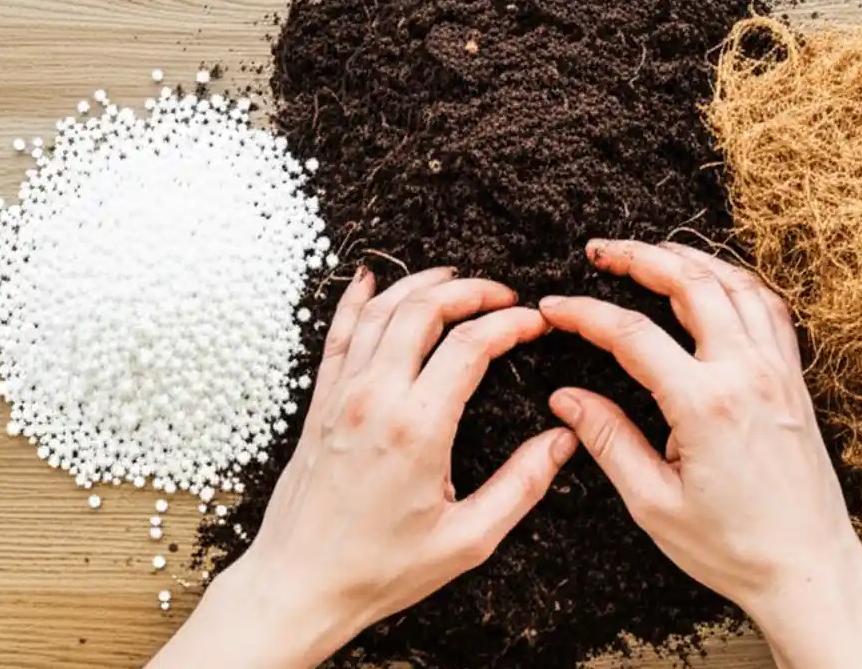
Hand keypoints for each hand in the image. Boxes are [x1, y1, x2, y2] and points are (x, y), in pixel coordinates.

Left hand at [150, 266, 576, 668]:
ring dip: (420, 283)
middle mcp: (375, 398)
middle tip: (503, 295)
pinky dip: (357, 300)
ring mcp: (342, 395)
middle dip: (470, 290)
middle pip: (424, 309)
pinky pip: (338, 333)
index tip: (535, 321)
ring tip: (454, 278)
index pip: (471, 344)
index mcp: (417, 428)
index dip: (511, 322)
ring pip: (381, 311)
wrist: (299, 584)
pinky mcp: (320, 403)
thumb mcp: (467, 539)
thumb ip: (521, 485)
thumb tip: (562, 441)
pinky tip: (369, 280)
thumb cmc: (379, 569)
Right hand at [540, 240, 861, 668]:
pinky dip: (736, 282)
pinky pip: (768, 308)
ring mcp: (777, 372)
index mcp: (705, 405)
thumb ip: (609, 440)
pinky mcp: (794, 380)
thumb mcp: (653, 503)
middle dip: (638, 256)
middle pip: (690, 284)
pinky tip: (713, 282)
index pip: (633, 334)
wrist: (808, 569)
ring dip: (688, 259)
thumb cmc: (732, 548)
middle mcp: (746, 374)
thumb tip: (565, 398)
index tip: (553, 307)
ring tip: (650, 253)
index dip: (585, 313)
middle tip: (599, 251)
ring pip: (734, 284)